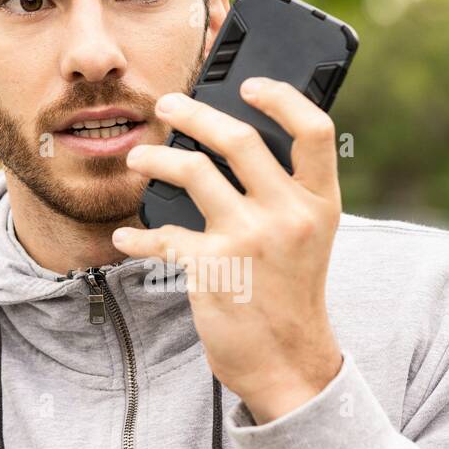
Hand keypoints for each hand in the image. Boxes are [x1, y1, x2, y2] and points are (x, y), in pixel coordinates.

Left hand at [111, 78, 343, 423]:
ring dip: (156, 158)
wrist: (288, 364)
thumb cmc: (291, 296)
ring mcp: (250, 239)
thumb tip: (233, 145)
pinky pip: (164, 235)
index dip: (281, 97)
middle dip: (195, 113)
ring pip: (192, 172)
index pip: (312, 129)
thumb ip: (286, 194)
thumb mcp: (309, 239)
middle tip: (168, 104)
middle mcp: (289, 215)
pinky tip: (127, 236)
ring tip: (140, 157)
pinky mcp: (212, 268)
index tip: (248, 85)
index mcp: (320, 203)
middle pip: (238, 139)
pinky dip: (140, 235)